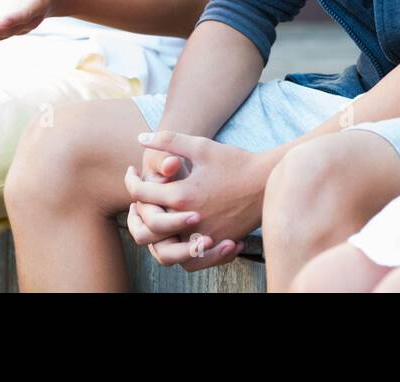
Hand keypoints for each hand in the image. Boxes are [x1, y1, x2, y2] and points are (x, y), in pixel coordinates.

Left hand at [126, 130, 265, 271]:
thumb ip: (169, 141)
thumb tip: (140, 138)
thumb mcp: (201, 146)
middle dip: (137, 213)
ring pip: (165, 251)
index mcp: (182, 194)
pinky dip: (181, 253)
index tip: (132, 173)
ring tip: (155, 220)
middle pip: (147, 227)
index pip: (141, 193)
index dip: (131, 181)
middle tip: (137, 201)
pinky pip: (191, 260)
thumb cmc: (234, 161)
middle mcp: (189, 220)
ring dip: (156, 237)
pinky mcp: (217, 245)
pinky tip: (179, 235)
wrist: (268, 181)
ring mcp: (205, 236)